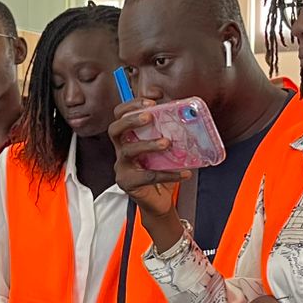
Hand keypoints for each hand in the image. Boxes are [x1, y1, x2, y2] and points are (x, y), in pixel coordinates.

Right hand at [109, 99, 189, 219]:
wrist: (159, 201)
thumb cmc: (160, 171)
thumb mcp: (165, 149)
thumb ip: (169, 132)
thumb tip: (188, 114)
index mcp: (128, 138)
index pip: (120, 116)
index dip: (131, 106)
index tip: (150, 102)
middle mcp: (120, 150)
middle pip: (114, 130)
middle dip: (130, 121)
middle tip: (148, 117)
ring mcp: (122, 167)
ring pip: (127, 151)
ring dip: (148, 145)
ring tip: (166, 143)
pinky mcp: (129, 183)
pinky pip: (148, 176)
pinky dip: (169, 174)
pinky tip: (184, 173)